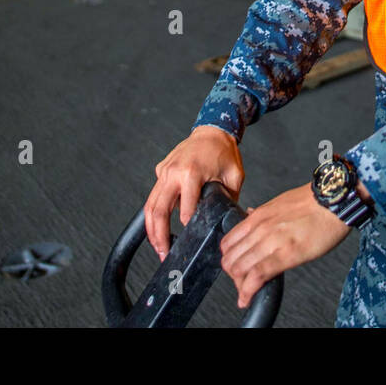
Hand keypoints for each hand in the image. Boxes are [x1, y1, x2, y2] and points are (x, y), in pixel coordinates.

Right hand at [145, 125, 244, 259]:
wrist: (213, 130)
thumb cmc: (224, 152)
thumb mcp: (234, 176)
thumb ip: (228, 199)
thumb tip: (225, 220)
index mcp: (192, 173)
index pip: (186, 210)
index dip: (188, 228)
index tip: (190, 240)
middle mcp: (173, 172)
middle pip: (159, 211)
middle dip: (159, 236)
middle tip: (164, 254)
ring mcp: (164, 171)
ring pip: (150, 205)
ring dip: (152, 228)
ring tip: (158, 247)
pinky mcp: (161, 170)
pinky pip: (154, 195)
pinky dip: (154, 213)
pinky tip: (159, 227)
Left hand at [220, 183, 352, 307]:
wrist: (335, 200)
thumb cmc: (314, 202)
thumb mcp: (279, 203)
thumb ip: (263, 214)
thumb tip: (251, 215)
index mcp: (258, 216)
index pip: (227, 243)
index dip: (228, 259)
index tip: (235, 268)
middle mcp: (260, 228)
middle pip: (231, 259)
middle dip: (233, 275)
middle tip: (242, 283)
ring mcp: (272, 241)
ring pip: (239, 268)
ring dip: (239, 285)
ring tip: (246, 292)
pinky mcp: (286, 254)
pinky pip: (257, 275)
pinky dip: (248, 290)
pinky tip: (247, 298)